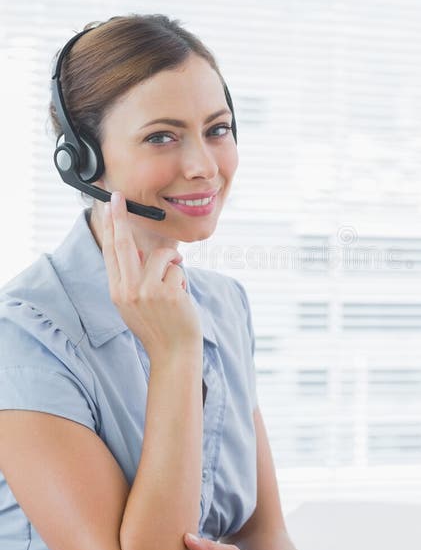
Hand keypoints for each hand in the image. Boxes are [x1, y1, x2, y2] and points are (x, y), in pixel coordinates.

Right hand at [102, 191, 202, 357]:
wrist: (173, 353)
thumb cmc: (160, 326)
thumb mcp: (136, 304)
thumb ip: (133, 278)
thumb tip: (138, 250)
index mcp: (117, 291)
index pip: (111, 253)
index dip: (110, 228)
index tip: (108, 208)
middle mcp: (126, 290)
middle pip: (123, 244)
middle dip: (120, 218)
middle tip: (118, 197)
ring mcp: (145, 291)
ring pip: (159, 255)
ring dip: (173, 262)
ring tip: (175, 283)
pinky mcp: (165, 292)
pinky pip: (177, 268)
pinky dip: (182, 279)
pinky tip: (181, 297)